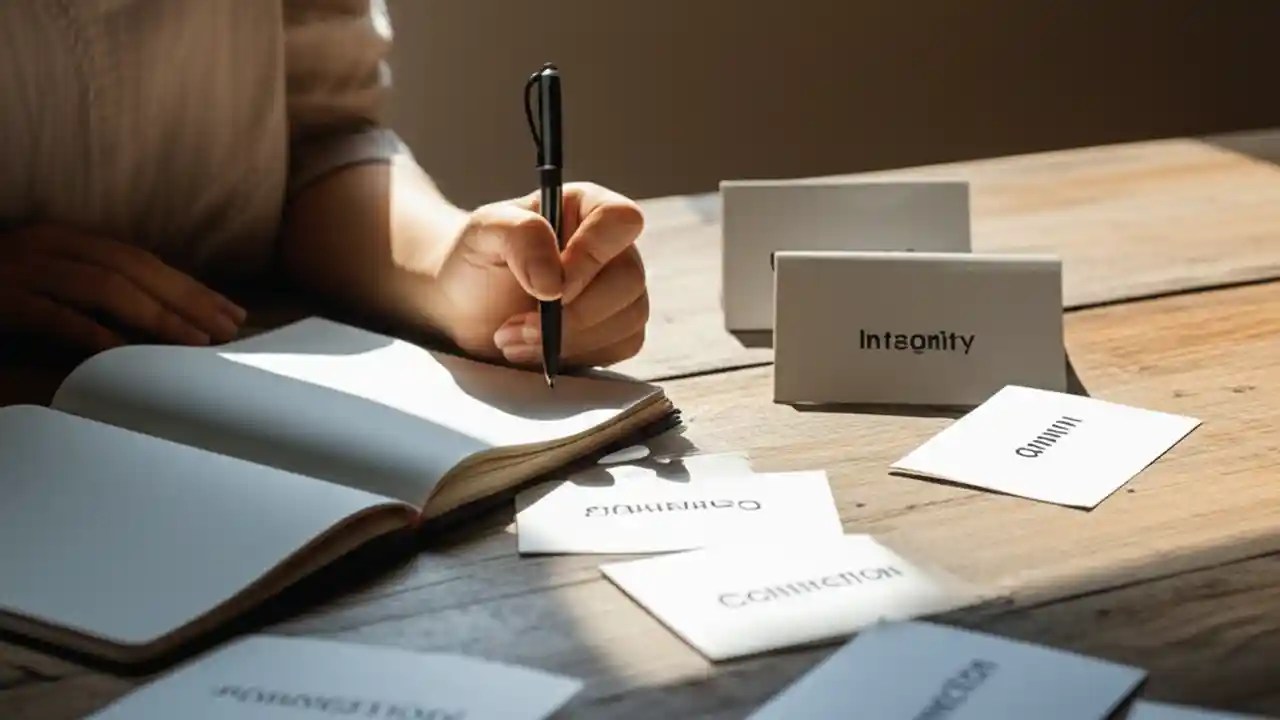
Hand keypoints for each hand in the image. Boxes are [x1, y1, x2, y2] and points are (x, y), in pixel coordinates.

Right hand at [0, 224, 246, 353]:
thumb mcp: (49, 286)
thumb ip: (94, 296)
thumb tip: (154, 320)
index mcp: (66, 240)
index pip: (142, 262)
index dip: (189, 287)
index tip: (229, 312)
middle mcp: (49, 245)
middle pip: (133, 269)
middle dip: (186, 299)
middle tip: (227, 328)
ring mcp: (22, 268)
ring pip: (102, 287)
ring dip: (154, 314)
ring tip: (193, 340)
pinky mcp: (1, 296)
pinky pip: (52, 313)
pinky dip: (90, 330)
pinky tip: (123, 351)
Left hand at [427, 182, 647, 368]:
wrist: (466, 308)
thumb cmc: (477, 260)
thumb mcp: (484, 232)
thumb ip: (520, 237)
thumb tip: (554, 282)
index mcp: (587, 208)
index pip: (621, 220)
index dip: (592, 255)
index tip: (549, 288)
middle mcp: (613, 248)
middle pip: (628, 279)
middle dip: (572, 314)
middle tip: (519, 326)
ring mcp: (620, 290)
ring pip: (627, 318)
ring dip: (568, 340)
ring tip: (515, 338)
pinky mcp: (618, 330)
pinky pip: (622, 346)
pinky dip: (576, 356)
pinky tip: (537, 351)